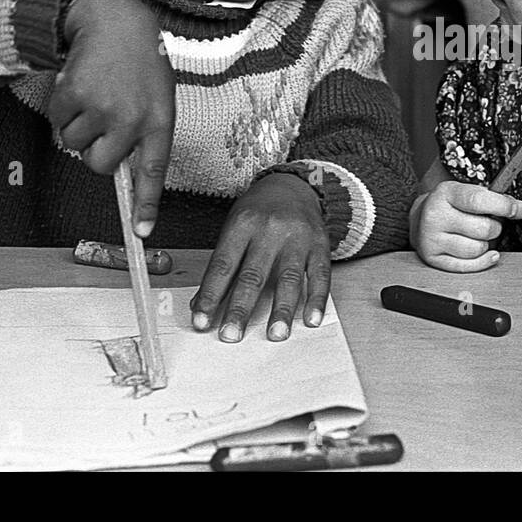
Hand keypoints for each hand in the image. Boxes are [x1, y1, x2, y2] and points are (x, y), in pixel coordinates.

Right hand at [51, 0, 174, 236]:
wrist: (116, 22)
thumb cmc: (140, 65)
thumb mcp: (157, 98)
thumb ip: (143, 133)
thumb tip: (120, 172)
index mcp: (160, 121)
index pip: (154, 171)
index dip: (146, 203)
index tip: (141, 232)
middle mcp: (133, 119)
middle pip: (100, 166)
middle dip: (95, 152)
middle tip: (103, 123)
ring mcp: (102, 108)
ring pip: (75, 144)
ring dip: (78, 125)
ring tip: (97, 94)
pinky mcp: (74, 96)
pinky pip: (58, 123)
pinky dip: (63, 109)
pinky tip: (81, 85)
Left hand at [190, 173, 330, 342]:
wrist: (293, 186)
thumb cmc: (258, 211)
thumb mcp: (233, 228)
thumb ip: (221, 264)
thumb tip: (201, 304)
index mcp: (243, 225)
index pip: (223, 265)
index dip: (210, 295)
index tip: (201, 321)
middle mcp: (270, 231)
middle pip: (253, 275)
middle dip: (241, 308)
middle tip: (231, 335)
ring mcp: (298, 239)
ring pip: (288, 278)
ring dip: (281, 310)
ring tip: (275, 335)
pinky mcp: (320, 246)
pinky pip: (320, 275)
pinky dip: (317, 299)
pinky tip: (311, 319)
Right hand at [413, 180, 521, 272]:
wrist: (419, 220)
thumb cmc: (451, 206)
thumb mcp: (469, 193)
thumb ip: (497, 199)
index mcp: (445, 193)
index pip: (478, 200)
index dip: (504, 206)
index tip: (519, 209)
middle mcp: (435, 216)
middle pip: (484, 229)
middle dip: (494, 227)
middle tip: (486, 223)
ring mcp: (432, 239)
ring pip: (478, 249)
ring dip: (485, 244)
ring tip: (476, 235)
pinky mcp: (433, 259)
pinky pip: (468, 266)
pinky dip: (482, 261)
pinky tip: (486, 252)